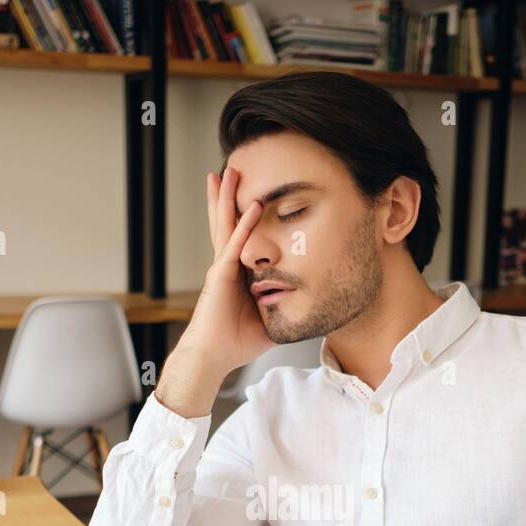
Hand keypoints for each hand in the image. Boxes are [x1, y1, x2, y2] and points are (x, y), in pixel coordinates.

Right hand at [184, 165, 276, 375]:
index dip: (244, 214)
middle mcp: (227, 265)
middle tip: (232, 168)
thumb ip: (285, 310)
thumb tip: (311, 309)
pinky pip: (235, 244)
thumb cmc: (236, 343)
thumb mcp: (270, 322)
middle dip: (229, 196)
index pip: (242, 237)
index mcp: (237, 274)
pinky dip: (244, 225)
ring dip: (228, 198)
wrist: (213, 357)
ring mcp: (222, 268)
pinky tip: (251, 206)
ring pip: (226, 225)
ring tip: (229, 172)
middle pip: (228, 223)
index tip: (251, 191)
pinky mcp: (221, 275)